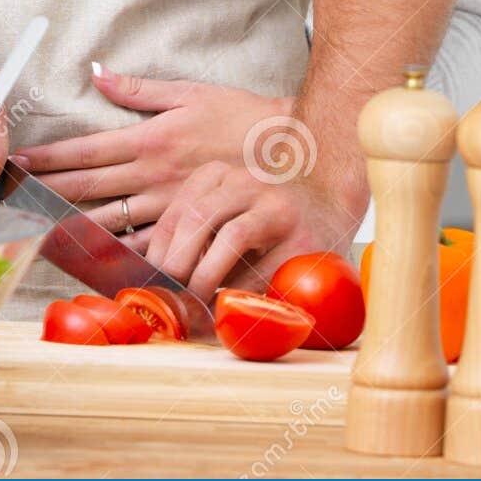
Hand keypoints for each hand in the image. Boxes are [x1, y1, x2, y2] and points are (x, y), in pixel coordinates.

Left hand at [14, 64, 295, 232]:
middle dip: (47, 192)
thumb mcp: (191, 93)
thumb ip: (140, 89)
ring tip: (36, 230)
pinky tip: (91, 260)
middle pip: (87, 187)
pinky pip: (144, 245)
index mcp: (150, 138)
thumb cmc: (242, 118)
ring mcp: (168, 206)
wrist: (291, 155)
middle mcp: (152, 175)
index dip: (50, 157)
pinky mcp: (186, 228)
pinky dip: (116, 253)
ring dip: (71, 226)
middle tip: (11, 199)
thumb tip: (97, 71)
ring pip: (109, 220)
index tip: (20, 162)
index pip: (87, 149)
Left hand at [142, 161, 352, 302]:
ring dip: (207, 276)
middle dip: (177, 263)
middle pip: (197, 218)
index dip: (158, 252)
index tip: (150, 283)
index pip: (176, 212)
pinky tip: (230, 305)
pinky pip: (265, 266)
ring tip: (197, 302)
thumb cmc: (264, 220)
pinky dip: (240, 291)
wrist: (329, 205)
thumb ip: (195, 234)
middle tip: (170, 295)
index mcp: (218, 175)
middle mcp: (246, 183)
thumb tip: (156, 278)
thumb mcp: (225, 211)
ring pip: (231, 236)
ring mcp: (277, 207)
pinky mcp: (301, 238)